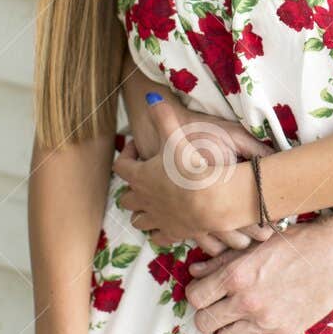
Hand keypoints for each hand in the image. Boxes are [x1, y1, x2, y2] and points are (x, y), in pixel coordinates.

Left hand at [113, 98, 273, 253]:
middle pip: (126, 198)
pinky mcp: (173, 233)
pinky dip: (159, 231)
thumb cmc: (191, 167)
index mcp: (140, 176)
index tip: (136, 147)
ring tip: (152, 203)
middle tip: (144, 178)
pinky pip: (158, 236)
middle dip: (132, 189)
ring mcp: (157, 218)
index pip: (121, 165)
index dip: (126, 154)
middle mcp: (143, 200)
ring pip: (139, 220)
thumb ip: (163, 115)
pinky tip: (167, 223)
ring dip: (142, 212)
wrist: (211, 200)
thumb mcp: (175, 137)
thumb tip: (151, 96)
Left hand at [186, 213, 332, 333]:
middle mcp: (246, 301)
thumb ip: (223, 260)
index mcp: (236, 275)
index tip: (206, 292)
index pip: (194, 297)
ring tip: (238, 318)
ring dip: (228, 330)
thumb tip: (196, 271)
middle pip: (204, 323)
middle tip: (219, 307)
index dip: (197, 294)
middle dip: (208, 315)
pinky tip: (260, 326)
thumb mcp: (257, 244)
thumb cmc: (298, 243)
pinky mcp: (284, 333)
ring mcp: (265, 320)